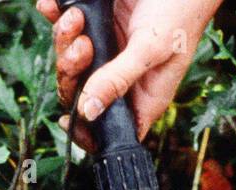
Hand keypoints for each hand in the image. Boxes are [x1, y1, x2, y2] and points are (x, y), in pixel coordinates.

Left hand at [35, 0, 222, 148]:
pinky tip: (57, 8)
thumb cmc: (179, 12)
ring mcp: (106, 50)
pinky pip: (65, 27)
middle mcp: (120, 77)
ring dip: (65, 39)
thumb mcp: (151, 49)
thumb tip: (89, 112)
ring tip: (78, 18)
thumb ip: (119, 79)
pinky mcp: (96, 24)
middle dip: (71, 70)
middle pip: (78, 92)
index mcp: (140, 95)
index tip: (68, 120)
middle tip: (84, 46)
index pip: (110, 128)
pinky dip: (57, 17)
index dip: (86, 131)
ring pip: (68, 59)